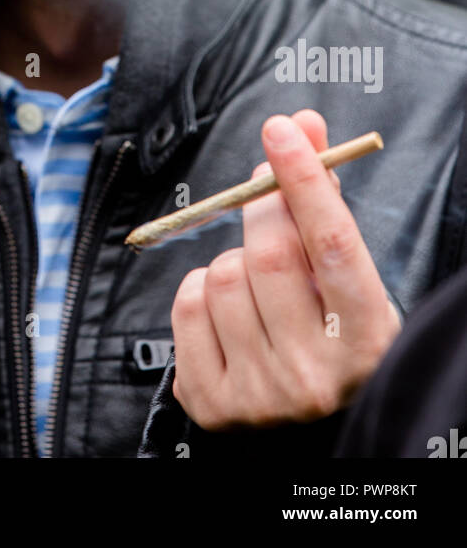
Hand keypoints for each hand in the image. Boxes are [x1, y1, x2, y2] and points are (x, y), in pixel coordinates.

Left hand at [170, 109, 401, 428]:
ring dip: (232, 261)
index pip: (332, 244)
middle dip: (262, 209)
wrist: (307, 426)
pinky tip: (228, 314)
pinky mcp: (210, 402)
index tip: (283, 130)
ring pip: (222, 274)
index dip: (305, 180)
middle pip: (270, 253)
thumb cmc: (329, 333)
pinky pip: (187, 303)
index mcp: (364, 339)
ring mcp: (260, 394)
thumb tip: (302, 125)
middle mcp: (314, 374)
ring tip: (258, 288)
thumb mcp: (345, 279)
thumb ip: (322, 201)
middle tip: (264, 193)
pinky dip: (200, 291)